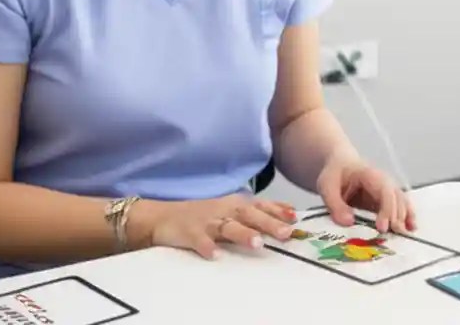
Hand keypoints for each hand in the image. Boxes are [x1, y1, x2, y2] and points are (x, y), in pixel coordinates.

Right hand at [133, 194, 297, 258]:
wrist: (164, 216)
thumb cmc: (204, 213)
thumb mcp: (232, 207)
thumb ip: (258, 210)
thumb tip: (289, 212)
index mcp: (235, 204)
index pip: (261, 206)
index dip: (278, 211)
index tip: (295, 218)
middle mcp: (224, 211)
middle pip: (249, 215)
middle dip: (268, 223)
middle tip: (286, 233)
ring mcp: (207, 222)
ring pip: (227, 227)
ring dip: (242, 234)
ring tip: (257, 243)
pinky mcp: (189, 233)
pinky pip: (199, 241)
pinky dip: (206, 247)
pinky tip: (214, 255)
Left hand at [316, 156, 414, 232]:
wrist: (340, 165)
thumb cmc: (334, 173)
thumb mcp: (327, 186)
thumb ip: (335, 204)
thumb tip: (348, 222)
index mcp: (370, 175)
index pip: (385, 191)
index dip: (386, 209)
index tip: (382, 227)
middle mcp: (384, 182)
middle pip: (397, 199)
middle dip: (397, 217)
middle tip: (394, 236)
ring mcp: (387, 191)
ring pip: (402, 203)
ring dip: (405, 218)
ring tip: (405, 235)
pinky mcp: (386, 201)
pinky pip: (400, 207)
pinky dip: (407, 217)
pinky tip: (411, 229)